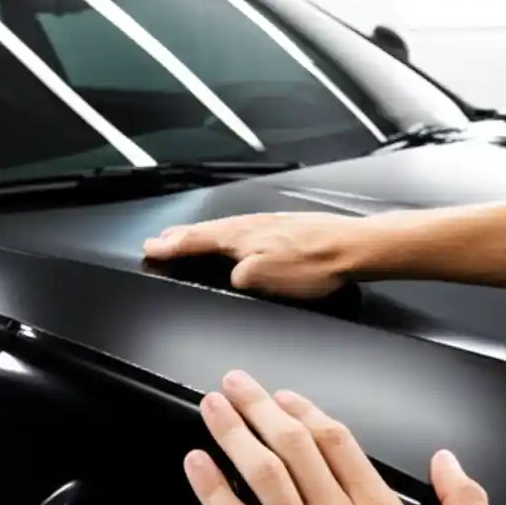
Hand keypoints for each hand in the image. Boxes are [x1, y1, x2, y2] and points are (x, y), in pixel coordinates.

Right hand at [143, 213, 366, 298]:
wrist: (353, 248)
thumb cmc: (314, 264)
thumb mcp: (265, 280)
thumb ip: (240, 278)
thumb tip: (232, 278)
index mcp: (241, 237)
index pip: (196, 241)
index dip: (172, 247)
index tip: (152, 248)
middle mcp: (252, 225)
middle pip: (208, 231)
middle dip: (181, 236)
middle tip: (160, 239)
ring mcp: (270, 224)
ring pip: (226, 228)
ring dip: (203, 233)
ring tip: (189, 236)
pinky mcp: (288, 228)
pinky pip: (246, 229)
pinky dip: (229, 233)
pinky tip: (235, 237)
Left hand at [183, 370, 502, 504]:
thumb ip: (466, 502)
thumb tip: (449, 463)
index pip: (336, 443)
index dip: (305, 411)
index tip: (286, 396)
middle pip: (294, 448)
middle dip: (261, 408)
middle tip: (236, 383)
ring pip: (264, 477)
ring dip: (234, 435)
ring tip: (213, 407)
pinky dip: (215, 493)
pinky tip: (199, 467)